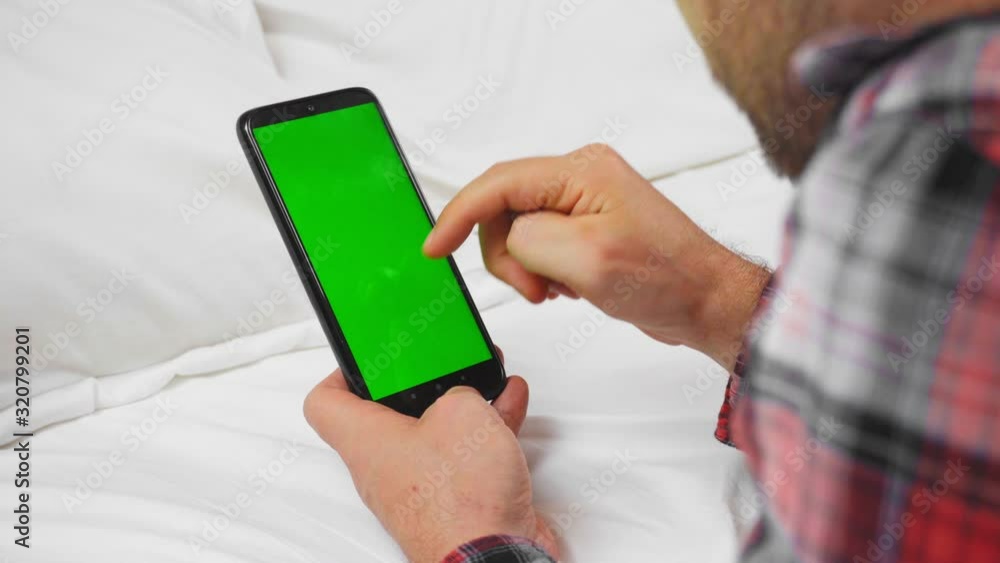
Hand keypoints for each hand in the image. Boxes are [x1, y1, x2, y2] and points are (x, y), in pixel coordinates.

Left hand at [303, 366, 557, 562]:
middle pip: (384, 415)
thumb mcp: (461, 411)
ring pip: (430, 433)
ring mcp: (418, 488)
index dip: (342, 371)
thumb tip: (464, 395)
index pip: (325, 402)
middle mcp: (384, 468)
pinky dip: (482, 430)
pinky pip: (461, 455)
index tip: (369, 354)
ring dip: (456, 405)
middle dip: (416, 382)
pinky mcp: (452, 501)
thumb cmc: (462, 501)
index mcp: (366, 441)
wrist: (493, 555)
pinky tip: (506, 406)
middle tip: (435, 361)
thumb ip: (456, 390)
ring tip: (481, 377)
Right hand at [423, 144, 769, 368]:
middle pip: (502, 208)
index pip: (498, 184)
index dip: (459, 215)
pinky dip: (540, 270)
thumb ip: (530, 239)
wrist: (703, 301)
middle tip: (536, 290)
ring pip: (516, 230)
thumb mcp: (586, 260)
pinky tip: (567, 287)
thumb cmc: (663, 279)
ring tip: (558, 291)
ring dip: (525, 268)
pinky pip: (537, 242)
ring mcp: (582, 201)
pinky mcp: (585, 225)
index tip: (434, 248)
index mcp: (580, 171)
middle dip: (506, 255)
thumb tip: (508, 238)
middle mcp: (579, 177)